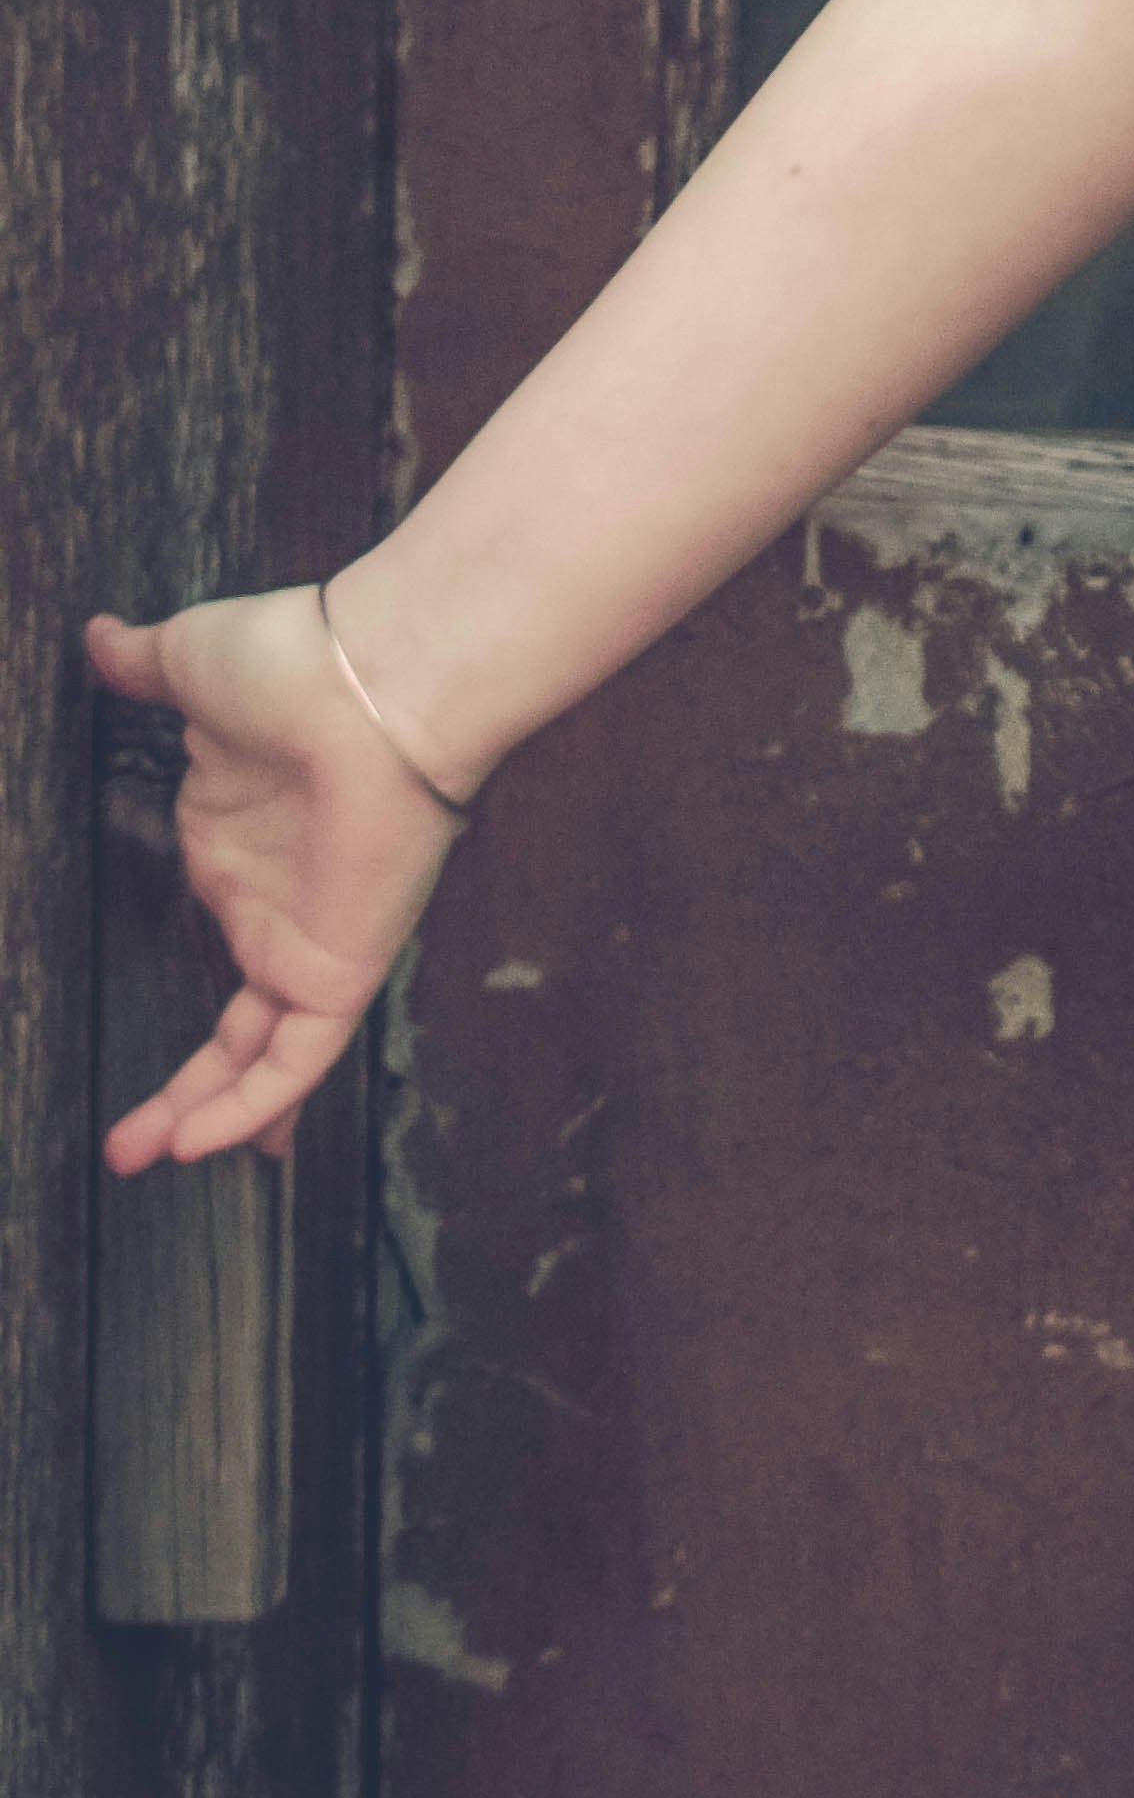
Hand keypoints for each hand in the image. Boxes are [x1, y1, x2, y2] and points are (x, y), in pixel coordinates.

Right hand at [82, 584, 468, 1169]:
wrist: (373, 676)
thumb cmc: (291, 660)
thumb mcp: (189, 662)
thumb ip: (140, 666)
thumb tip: (97, 638)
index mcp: (239, 846)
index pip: (223, 931)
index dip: (207, 972)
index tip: (177, 1023)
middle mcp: (277, 904)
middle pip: (240, 1020)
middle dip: (193, 1086)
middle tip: (133, 1142)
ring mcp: (308, 941)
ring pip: (264, 1056)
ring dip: (210, 1113)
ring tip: (143, 1159)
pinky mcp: (340, 968)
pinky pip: (295, 1058)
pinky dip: (250, 1104)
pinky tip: (200, 1145)